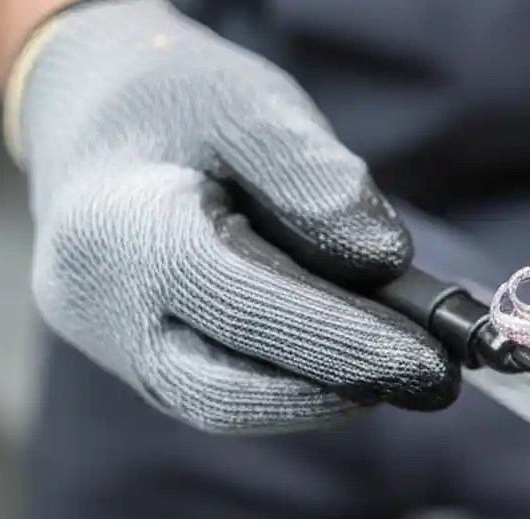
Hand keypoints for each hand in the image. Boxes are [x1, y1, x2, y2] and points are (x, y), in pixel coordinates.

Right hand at [14, 0, 457, 431]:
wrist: (97, 121)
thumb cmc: (180, 104)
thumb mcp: (251, 104)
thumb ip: (313, 176)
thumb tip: (384, 261)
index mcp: (121, 227)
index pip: (239, 302)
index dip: (340, 338)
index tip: (430, 356)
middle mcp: (99, 307)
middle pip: (222, 387)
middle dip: (338, 386)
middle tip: (432, 379)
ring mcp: (112, 347)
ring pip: (223, 404)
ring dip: (324, 393)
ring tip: (403, 361)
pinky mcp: (138, 365)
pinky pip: (220, 393)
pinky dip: (294, 385)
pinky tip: (353, 357)